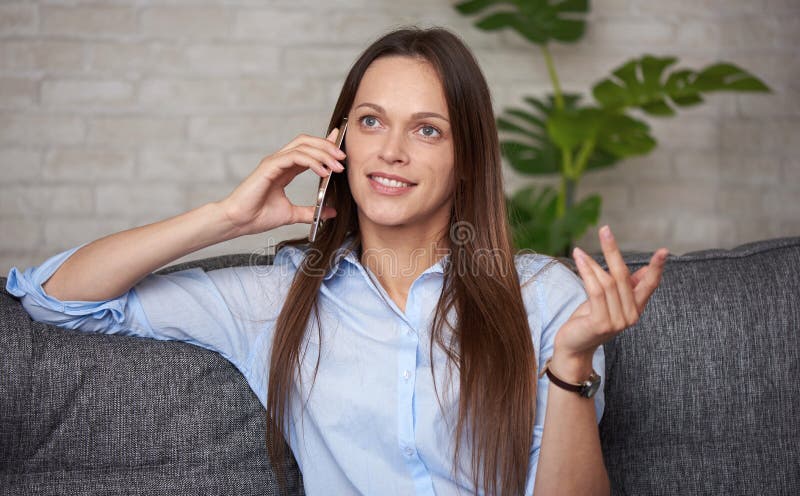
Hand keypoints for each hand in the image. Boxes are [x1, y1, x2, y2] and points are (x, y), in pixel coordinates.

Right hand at [218, 128, 345, 236]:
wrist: (239, 222)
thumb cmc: (258, 216)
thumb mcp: (292, 215)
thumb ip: (310, 212)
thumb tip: (331, 213)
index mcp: (284, 169)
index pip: (307, 150)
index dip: (324, 144)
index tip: (340, 145)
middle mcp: (279, 161)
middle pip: (306, 142)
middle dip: (327, 146)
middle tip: (343, 158)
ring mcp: (274, 162)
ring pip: (302, 146)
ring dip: (323, 153)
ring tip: (337, 166)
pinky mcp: (269, 166)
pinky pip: (294, 157)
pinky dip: (311, 161)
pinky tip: (323, 171)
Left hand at [551, 225, 667, 378]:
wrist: (574, 347)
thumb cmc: (589, 321)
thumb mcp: (608, 301)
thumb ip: (624, 287)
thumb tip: (643, 270)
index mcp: (636, 308)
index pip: (650, 285)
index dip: (656, 268)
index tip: (663, 251)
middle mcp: (631, 316)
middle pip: (624, 276)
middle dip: (613, 251)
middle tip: (605, 230)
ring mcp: (617, 321)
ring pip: (607, 282)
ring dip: (592, 264)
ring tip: (579, 251)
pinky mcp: (601, 323)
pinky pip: (595, 290)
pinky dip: (587, 272)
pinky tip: (579, 260)